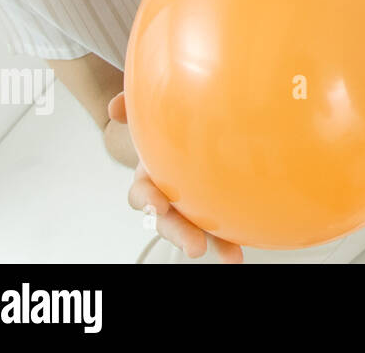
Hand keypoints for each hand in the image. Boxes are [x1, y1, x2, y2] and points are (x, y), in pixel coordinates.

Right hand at [107, 93, 243, 262]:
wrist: (191, 129)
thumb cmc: (167, 126)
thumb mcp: (149, 114)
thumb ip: (133, 108)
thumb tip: (116, 107)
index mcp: (152, 175)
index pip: (143, 192)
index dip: (146, 200)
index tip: (156, 205)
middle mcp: (170, 195)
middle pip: (169, 220)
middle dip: (180, 234)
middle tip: (195, 246)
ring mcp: (193, 203)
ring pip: (197, 227)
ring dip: (213, 242)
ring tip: (230, 256)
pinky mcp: (216, 205)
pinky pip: (224, 223)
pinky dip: (234, 236)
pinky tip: (248, 246)